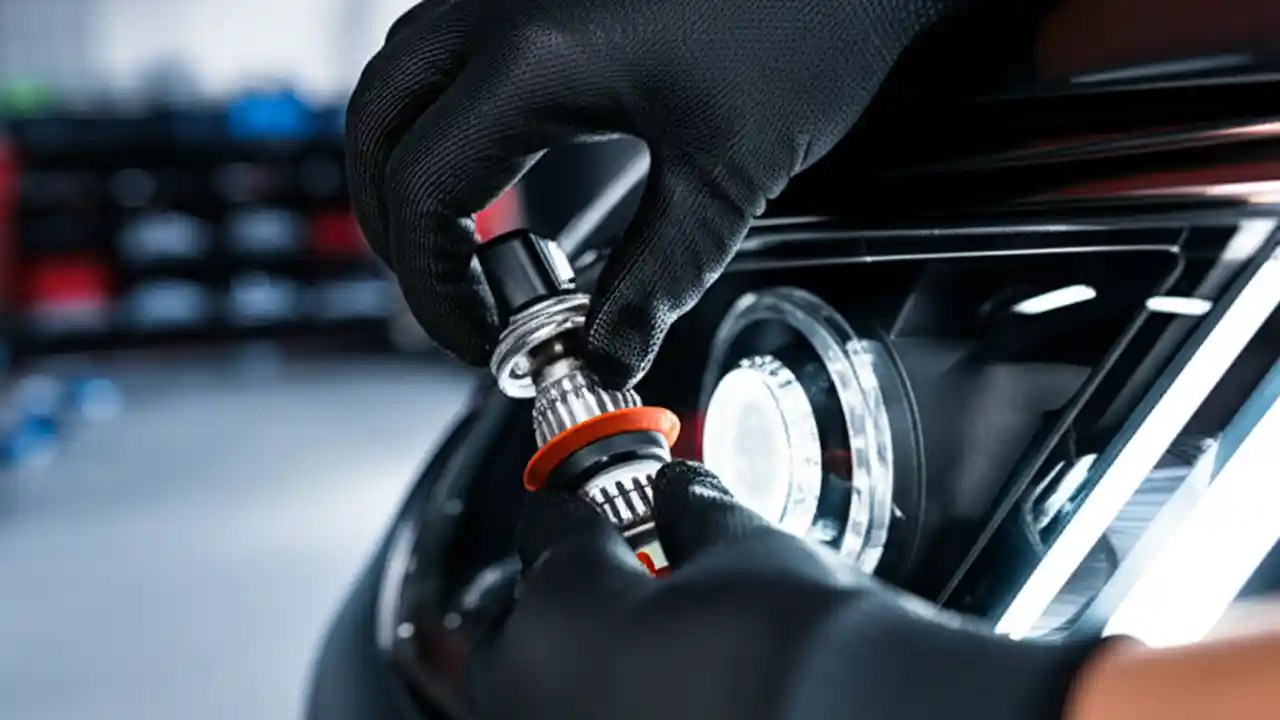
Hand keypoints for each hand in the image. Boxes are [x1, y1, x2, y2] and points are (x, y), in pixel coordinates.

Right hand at [347, 0, 959, 387]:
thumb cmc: (809, 26)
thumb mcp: (728, 178)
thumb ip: (655, 280)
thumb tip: (608, 350)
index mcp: (535, 61)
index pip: (422, 192)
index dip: (434, 289)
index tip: (480, 339)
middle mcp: (498, 6)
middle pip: (373, 130)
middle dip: (394, 232)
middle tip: (445, 299)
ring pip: (395, 80)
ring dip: (402, 165)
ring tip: (453, 244)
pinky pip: (440, 48)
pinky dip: (434, 116)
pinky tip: (483, 160)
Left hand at [470, 461, 1099, 719]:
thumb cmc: (807, 650)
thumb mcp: (747, 551)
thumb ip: (696, 515)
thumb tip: (682, 495)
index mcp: (560, 607)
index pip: (545, 529)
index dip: (574, 508)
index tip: (586, 508)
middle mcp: (535, 693)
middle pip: (512, 627)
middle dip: (552, 599)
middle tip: (606, 583)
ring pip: (531, 694)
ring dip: (567, 664)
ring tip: (635, 648)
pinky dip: (596, 706)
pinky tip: (653, 697)